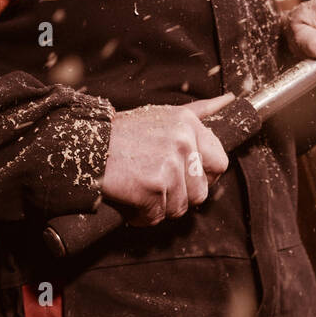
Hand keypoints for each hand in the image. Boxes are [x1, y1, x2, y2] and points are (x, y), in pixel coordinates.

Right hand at [100, 93, 233, 225]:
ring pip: (179, 207)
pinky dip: (141, 215)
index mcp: (188, 124)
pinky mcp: (154, 187)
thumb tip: (230, 99)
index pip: (220, 162)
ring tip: (139, 186)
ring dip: (158, 205)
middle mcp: (183, 142)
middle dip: (180, 195)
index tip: (183, 174)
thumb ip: (199, 111)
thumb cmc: (121, 134)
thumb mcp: (163, 115)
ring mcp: (169, 165)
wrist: (84, 146)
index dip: (203, 175)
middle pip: (202, 191)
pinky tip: (129, 196)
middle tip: (155, 182)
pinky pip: (157, 216)